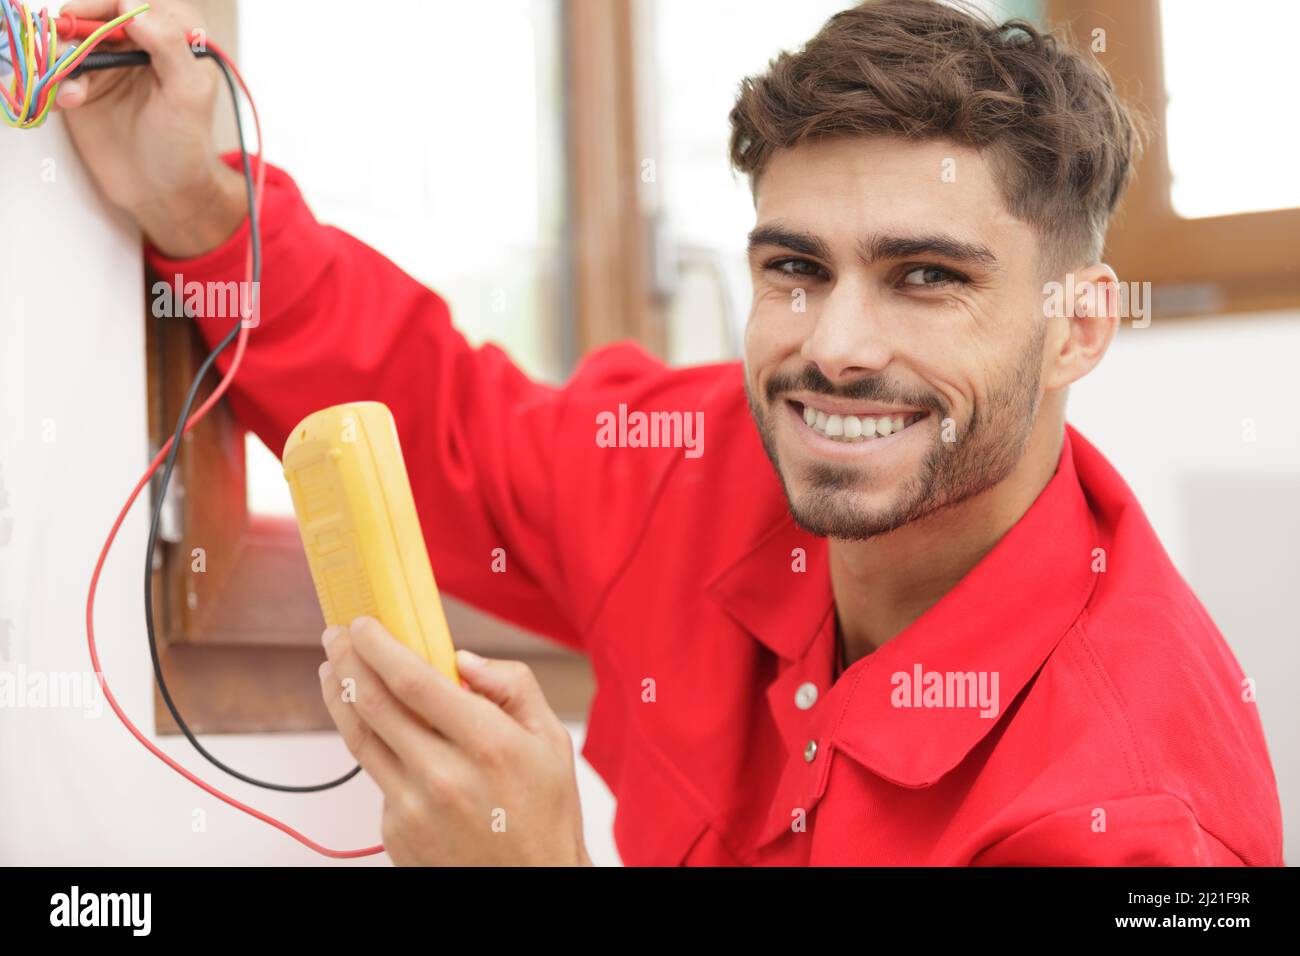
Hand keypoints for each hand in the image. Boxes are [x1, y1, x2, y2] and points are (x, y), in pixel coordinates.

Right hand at [55, 0, 246, 255]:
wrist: (162, 190)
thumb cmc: (185, 145)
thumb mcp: (189, 93)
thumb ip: (168, 44)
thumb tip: (132, 7)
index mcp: (176, 34)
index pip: (136, 0)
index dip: (111, 4)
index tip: (94, 22)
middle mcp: (141, 41)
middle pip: (97, 12)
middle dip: (78, 29)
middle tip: (67, 48)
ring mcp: (110, 61)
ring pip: (72, 37)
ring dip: (64, 59)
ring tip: (74, 95)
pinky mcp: (86, 84)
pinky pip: (58, 67)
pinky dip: (56, 80)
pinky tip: (67, 102)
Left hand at [319, 616, 592, 866]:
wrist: (531, 884)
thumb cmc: (545, 809)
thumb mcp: (550, 739)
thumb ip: (513, 686)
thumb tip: (462, 660)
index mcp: (488, 745)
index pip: (414, 681)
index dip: (379, 646)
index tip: (363, 623)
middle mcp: (444, 776)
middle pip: (372, 705)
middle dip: (347, 660)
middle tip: (336, 635)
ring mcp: (413, 809)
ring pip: (359, 739)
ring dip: (339, 696)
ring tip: (333, 671)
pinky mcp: (395, 832)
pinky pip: (377, 777)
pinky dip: (374, 746)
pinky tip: (382, 732)